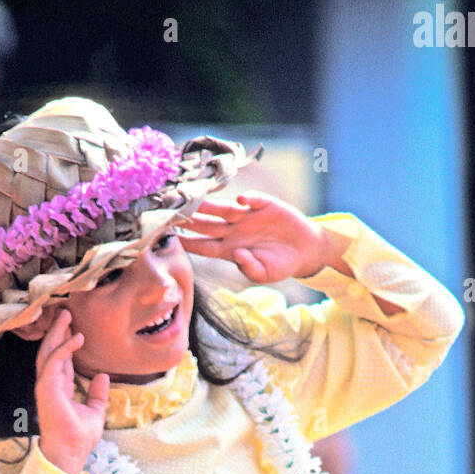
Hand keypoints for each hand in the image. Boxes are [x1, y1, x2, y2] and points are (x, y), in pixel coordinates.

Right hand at [34, 308, 107, 473]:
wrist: (70, 450)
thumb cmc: (79, 436)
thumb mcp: (95, 411)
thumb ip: (98, 394)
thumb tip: (103, 377)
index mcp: (59, 388)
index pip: (60, 360)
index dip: (66, 342)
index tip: (73, 327)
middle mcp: (50, 384)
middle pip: (51, 351)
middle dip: (58, 331)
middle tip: (66, 312)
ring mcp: (46, 385)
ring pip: (48, 351)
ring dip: (56, 333)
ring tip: (65, 315)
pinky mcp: (46, 387)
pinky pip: (53, 361)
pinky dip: (64, 348)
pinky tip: (76, 338)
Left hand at [178, 192, 335, 282]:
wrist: (304, 250)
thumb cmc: (280, 265)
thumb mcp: (266, 274)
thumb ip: (250, 268)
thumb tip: (238, 254)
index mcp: (229, 250)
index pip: (203, 246)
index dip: (187, 242)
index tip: (171, 238)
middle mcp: (234, 231)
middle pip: (207, 225)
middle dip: (191, 219)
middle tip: (173, 213)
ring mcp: (248, 217)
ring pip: (224, 209)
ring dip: (211, 205)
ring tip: (197, 199)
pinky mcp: (265, 205)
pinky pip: (254, 200)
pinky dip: (249, 199)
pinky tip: (244, 200)